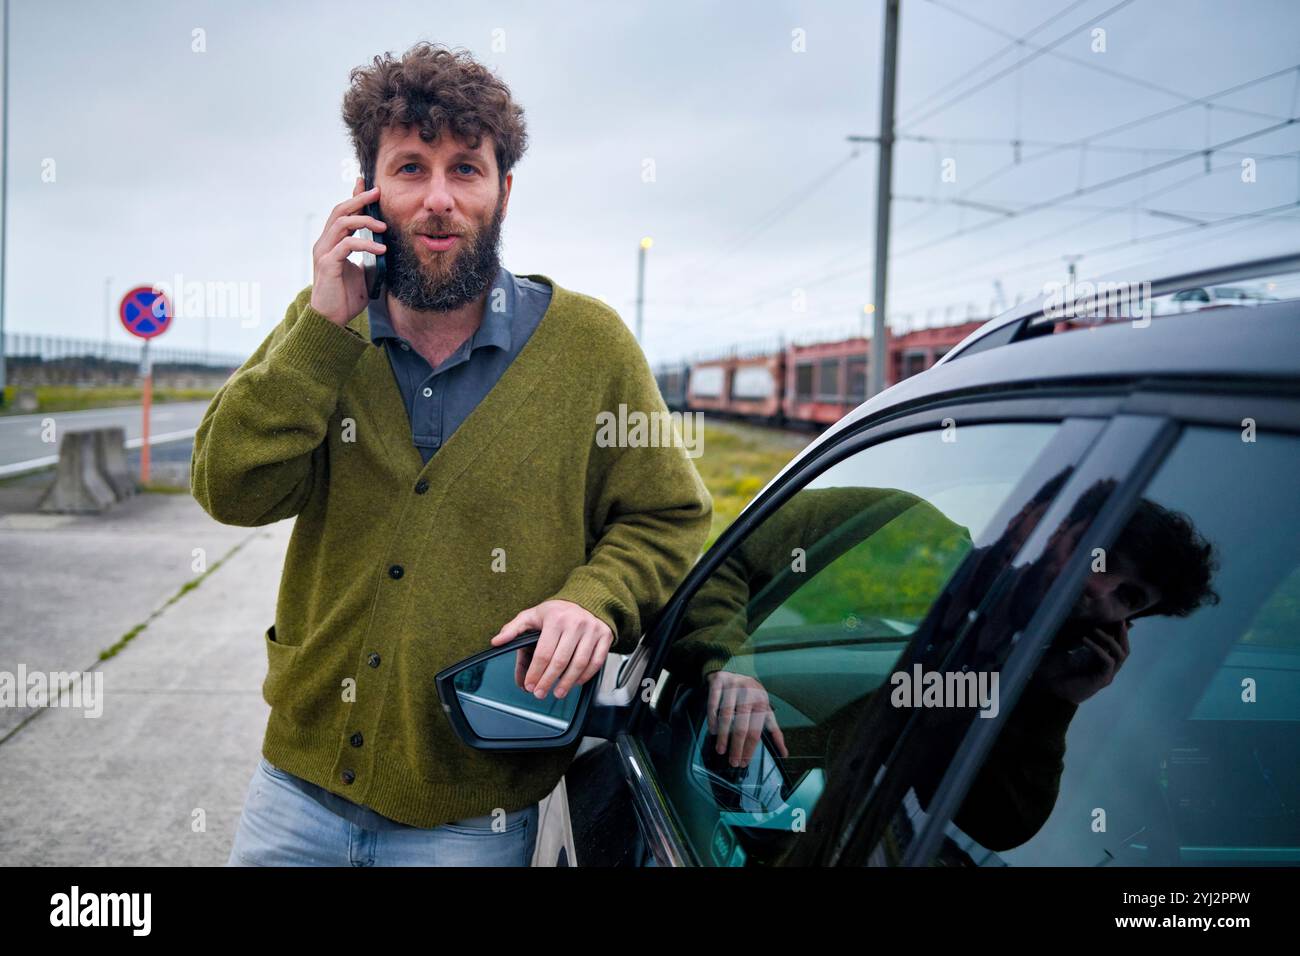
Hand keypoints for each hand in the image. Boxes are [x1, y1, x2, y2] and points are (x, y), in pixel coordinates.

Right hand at [308, 176, 387, 326]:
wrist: (332, 320)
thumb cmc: (346, 298)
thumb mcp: (364, 274)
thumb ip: (372, 260)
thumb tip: (389, 249)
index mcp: (333, 243)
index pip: (342, 214)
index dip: (354, 198)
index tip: (367, 185)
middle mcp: (325, 244)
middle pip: (339, 212)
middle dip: (359, 200)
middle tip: (377, 193)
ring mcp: (324, 253)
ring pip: (341, 223)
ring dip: (363, 220)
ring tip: (383, 226)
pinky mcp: (327, 265)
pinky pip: (346, 246)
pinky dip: (365, 244)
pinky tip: (381, 248)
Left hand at [489, 600, 613, 699]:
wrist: (586, 599)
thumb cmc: (556, 612)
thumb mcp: (532, 615)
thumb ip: (513, 628)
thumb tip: (496, 642)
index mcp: (556, 618)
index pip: (544, 652)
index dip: (535, 672)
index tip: (530, 685)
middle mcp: (576, 624)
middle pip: (561, 661)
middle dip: (548, 681)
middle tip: (540, 693)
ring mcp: (593, 630)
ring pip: (580, 663)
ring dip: (567, 683)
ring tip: (558, 693)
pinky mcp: (605, 636)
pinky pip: (596, 662)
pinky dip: (585, 676)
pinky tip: (575, 683)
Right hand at [704, 670, 788, 767]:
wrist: (734, 669)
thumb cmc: (751, 695)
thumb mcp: (765, 709)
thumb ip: (774, 731)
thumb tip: (784, 753)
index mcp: (762, 701)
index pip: (756, 731)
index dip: (749, 749)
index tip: (744, 762)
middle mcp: (749, 693)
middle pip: (742, 726)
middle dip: (737, 747)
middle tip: (733, 761)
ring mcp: (733, 686)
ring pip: (726, 716)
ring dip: (723, 736)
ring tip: (721, 750)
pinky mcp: (719, 681)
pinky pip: (713, 703)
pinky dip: (712, 719)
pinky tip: (713, 731)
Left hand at [1036, 623, 1130, 703]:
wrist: (1054, 693)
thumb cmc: (1059, 673)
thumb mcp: (1070, 653)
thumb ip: (1080, 643)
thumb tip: (1080, 626)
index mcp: (1102, 662)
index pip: (1118, 645)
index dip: (1119, 632)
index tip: (1116, 617)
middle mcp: (1108, 669)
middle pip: (1125, 649)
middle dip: (1123, 634)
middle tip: (1118, 620)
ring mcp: (1107, 675)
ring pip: (1121, 654)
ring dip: (1110, 639)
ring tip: (1095, 629)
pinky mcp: (1103, 680)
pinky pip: (1108, 661)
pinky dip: (1098, 648)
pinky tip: (1085, 640)